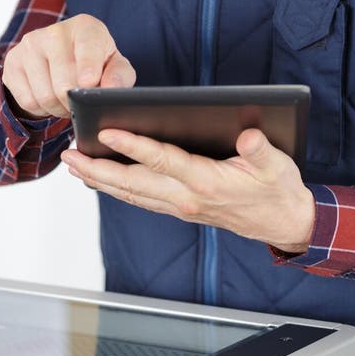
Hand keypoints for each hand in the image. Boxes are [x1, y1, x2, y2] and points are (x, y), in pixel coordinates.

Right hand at [2, 14, 135, 118]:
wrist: (63, 58)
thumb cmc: (97, 63)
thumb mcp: (115, 66)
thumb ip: (119, 76)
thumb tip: (110, 88)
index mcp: (86, 27)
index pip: (87, 46)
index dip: (88, 68)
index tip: (89, 84)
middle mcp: (55, 31)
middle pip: (64, 81)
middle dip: (75, 102)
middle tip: (81, 106)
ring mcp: (30, 45)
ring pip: (44, 95)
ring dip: (59, 108)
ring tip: (67, 103)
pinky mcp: (13, 62)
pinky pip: (27, 100)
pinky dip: (41, 109)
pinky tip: (50, 99)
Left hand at [61, 127, 314, 252]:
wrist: (284, 223)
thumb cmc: (278, 190)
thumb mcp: (278, 165)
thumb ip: (260, 150)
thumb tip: (247, 136)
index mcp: (207, 183)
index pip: (162, 161)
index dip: (134, 146)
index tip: (108, 132)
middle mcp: (187, 199)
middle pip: (134, 183)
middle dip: (99, 169)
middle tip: (70, 155)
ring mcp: (182, 207)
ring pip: (133, 194)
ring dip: (101, 181)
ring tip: (75, 166)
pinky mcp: (182, 210)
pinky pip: (142, 200)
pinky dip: (119, 190)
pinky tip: (105, 181)